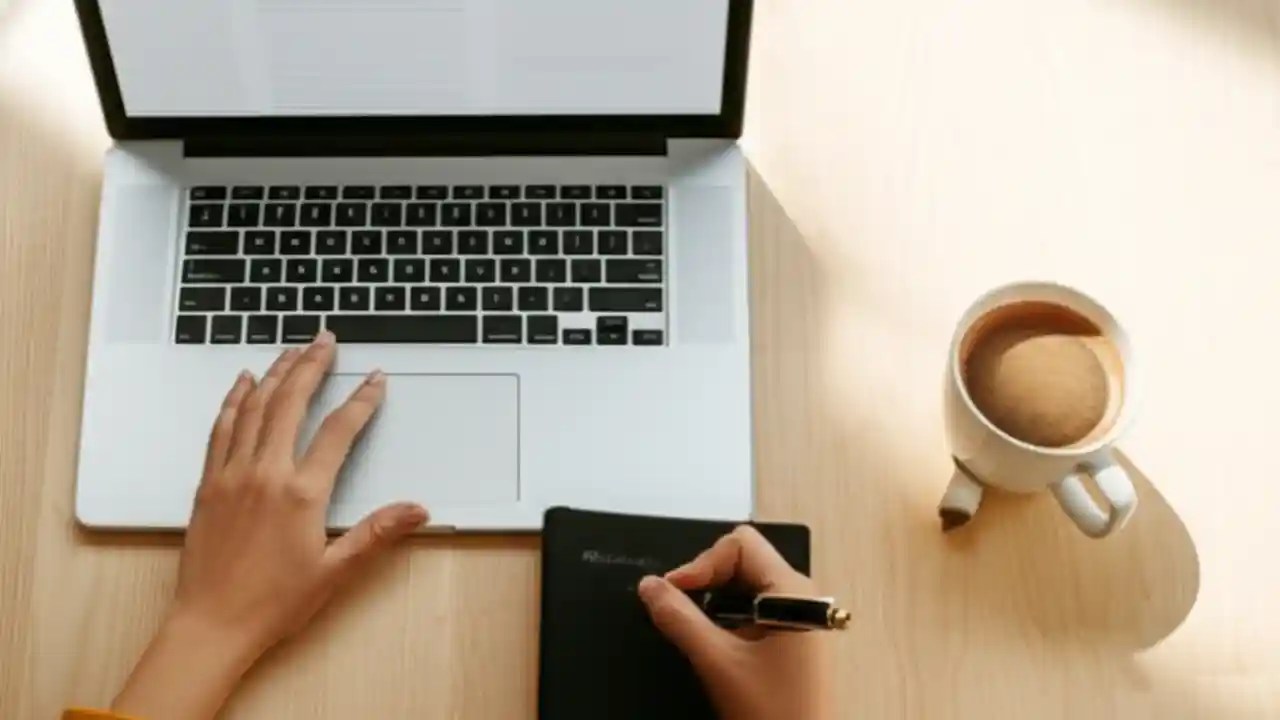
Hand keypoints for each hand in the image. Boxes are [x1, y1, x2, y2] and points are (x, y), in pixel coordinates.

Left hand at [112, 333, 428, 719]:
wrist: (211, 626)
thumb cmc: (273, 604)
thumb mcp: (335, 571)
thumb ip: (377, 533)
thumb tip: (417, 509)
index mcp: (301, 493)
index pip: (337, 431)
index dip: (361, 401)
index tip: (375, 379)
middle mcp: (264, 474)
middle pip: (291, 403)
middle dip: (311, 366)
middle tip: (326, 339)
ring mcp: (231, 475)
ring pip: (255, 408)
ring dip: (275, 373)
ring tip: (292, 350)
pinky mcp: (207, 484)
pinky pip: (221, 428)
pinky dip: (234, 400)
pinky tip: (243, 383)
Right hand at [638, 526, 834, 719]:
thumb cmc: (772, 712)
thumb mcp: (718, 663)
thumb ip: (679, 619)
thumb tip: (649, 585)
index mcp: (792, 591)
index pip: (740, 544)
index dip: (701, 562)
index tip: (673, 592)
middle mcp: (803, 596)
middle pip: (744, 560)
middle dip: (706, 580)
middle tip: (678, 609)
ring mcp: (801, 617)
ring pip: (749, 585)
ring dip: (716, 600)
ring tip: (696, 629)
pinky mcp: (796, 639)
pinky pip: (758, 609)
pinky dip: (731, 617)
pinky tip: (718, 644)